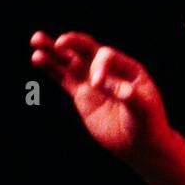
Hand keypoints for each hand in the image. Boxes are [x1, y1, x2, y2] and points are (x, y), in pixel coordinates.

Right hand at [29, 30, 170, 162]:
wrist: (140, 145)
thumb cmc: (147, 125)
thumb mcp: (143, 110)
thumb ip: (126, 94)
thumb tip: (100, 82)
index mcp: (127, 68)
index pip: (107, 56)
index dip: (99, 67)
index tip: (97, 85)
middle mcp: (109, 70)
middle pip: (87, 49)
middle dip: (72, 43)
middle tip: (59, 41)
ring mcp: (93, 81)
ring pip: (71, 61)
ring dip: (53, 50)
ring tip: (36, 39)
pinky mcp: (82, 95)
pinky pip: (64, 78)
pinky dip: (51, 68)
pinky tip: (37, 58)